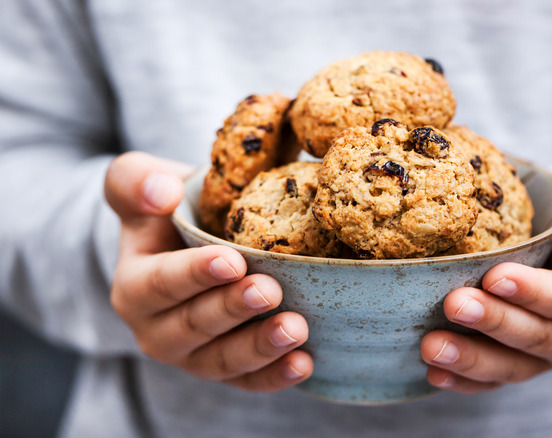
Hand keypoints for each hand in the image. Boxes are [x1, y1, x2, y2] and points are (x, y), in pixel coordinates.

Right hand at [105, 151, 311, 390]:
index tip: (232, 260)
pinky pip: (248, 381)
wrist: (188, 240)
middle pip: (195, 326)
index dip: (196, 274)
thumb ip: (136, 180)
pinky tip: (303, 363)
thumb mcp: (141, 182)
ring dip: (260, 347)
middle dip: (234, 309)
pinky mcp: (227, 370)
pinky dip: (275, 376)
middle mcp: (158, 330)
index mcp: (134, 286)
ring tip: (296, 329)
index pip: (161, 284)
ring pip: (223, 360)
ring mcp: (193, 356)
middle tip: (271, 291)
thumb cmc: (170, 208)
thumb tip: (163, 192)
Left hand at [420, 166, 551, 392]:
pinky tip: (433, 373)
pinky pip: (493, 379)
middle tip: (454, 303)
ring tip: (432, 346)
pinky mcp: (517, 361)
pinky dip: (463, 381)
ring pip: (514, 367)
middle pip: (541, 339)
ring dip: (472, 360)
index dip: (537, 293)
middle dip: (495, 323)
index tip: (495, 276)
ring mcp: (548, 353)